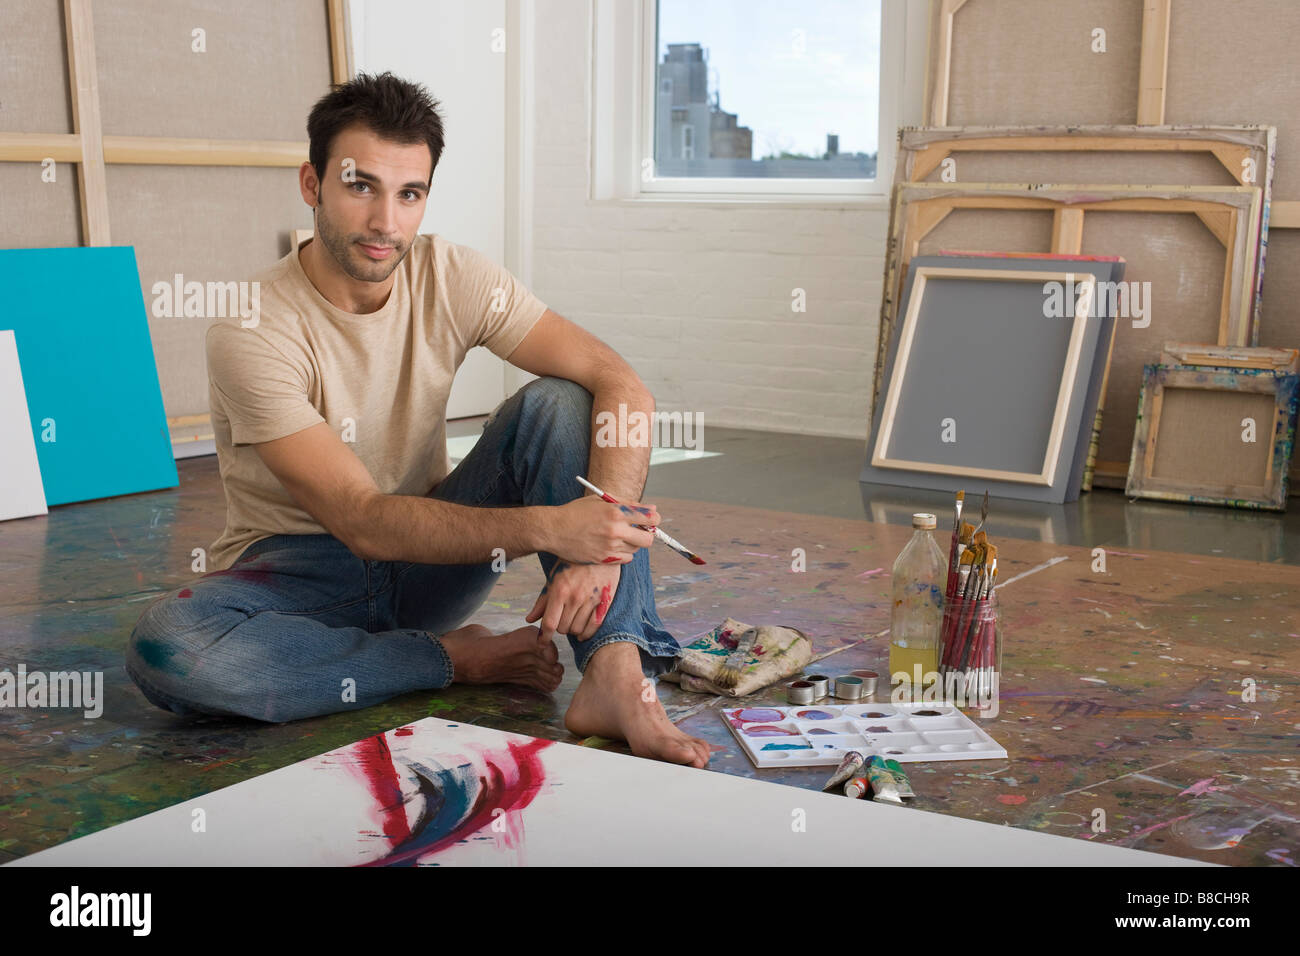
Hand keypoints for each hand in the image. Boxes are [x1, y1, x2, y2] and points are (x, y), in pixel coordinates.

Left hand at [526, 561, 620, 640]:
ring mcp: (591, 599)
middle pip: (563, 628)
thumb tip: (529, 619)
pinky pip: (594, 626)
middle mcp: (575, 597)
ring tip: (571, 622)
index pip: (549, 623)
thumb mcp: (554, 578)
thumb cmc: (572, 562)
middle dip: (559, 627)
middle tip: (561, 620)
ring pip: (577, 629)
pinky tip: (582, 633)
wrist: (598, 548)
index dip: (544, 637)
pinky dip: (587, 633)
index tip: (542, 644)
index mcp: (560, 591)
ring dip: (572, 630)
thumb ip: (542, 601)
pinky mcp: (605, 601)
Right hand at [543, 495, 658, 565]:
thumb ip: (626, 503)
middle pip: (648, 538)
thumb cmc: (576, 512)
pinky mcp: (604, 559)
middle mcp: (615, 530)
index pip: (650, 517)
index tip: (652, 519)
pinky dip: (625, 553)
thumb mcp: (600, 500)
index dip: (654, 518)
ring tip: (621, 536)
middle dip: (648, 534)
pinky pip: (626, 559)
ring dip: (633, 542)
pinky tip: (615, 545)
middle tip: (641, 530)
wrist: (554, 529)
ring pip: (637, 549)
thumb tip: (650, 508)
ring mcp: (610, 546)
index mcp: (616, 512)